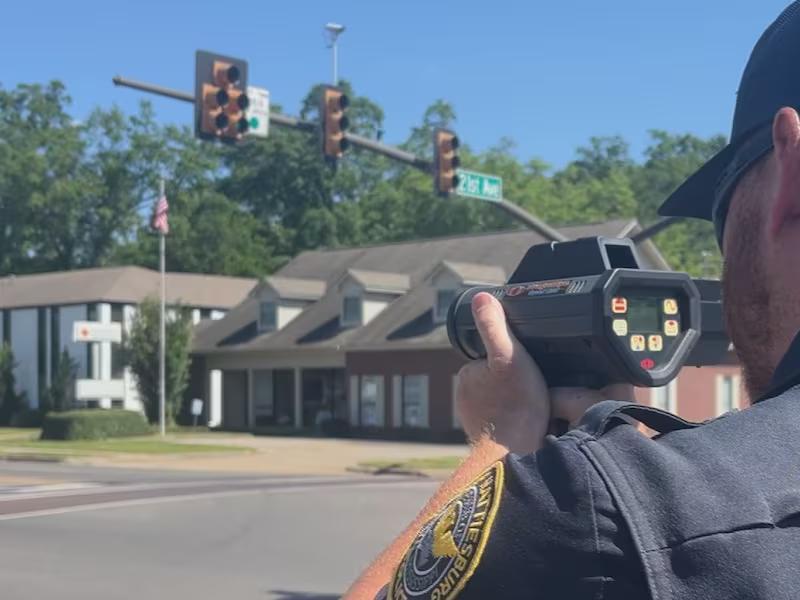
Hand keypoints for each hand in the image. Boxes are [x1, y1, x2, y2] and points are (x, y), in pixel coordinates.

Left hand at [454, 293, 636, 452]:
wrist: (518, 453)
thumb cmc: (516, 406)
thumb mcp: (510, 356)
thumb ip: (494, 327)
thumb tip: (481, 297)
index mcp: (468, 375)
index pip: (491, 356)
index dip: (512, 358)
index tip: (528, 367)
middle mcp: (466, 398)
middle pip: (498, 379)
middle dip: (514, 381)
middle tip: (534, 388)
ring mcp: (474, 420)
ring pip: (501, 401)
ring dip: (516, 401)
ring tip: (535, 405)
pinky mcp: (486, 440)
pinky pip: (504, 422)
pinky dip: (516, 421)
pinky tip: (530, 423)